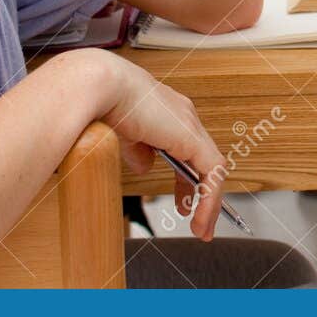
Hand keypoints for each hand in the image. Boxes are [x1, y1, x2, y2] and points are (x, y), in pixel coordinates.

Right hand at [84, 52, 227, 240]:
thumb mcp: (125, 135)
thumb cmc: (106, 102)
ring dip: (209, 202)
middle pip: (205, 160)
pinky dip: (208, 200)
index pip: (189, 148)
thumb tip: (145, 167)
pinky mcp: (192, 139)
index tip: (183, 202)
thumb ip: (139, 151)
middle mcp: (185, 116)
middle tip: (198, 220)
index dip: (188, 178)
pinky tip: (198, 219)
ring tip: (202, 228)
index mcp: (170, 112)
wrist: (102, 88)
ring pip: (213, 169)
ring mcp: (191, 126)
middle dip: (203, 193)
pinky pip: (212, 174)